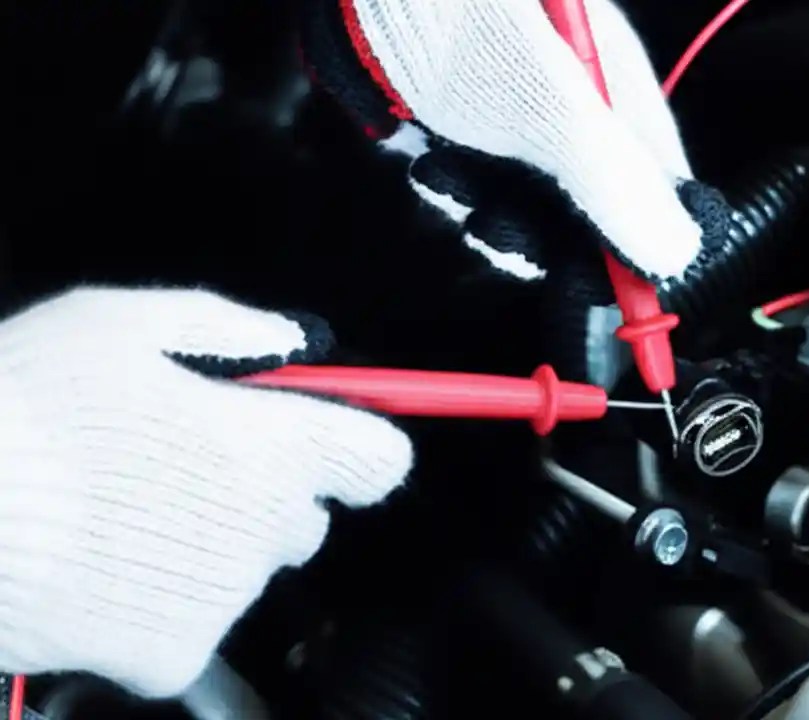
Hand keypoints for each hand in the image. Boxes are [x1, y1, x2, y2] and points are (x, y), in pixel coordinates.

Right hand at [0, 288, 412, 697]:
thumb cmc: (32, 405)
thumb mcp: (122, 324)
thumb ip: (227, 329)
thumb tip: (292, 342)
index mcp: (277, 446)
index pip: (379, 460)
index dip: (353, 443)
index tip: (322, 434)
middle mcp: (268, 527)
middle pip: (304, 516)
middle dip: (263, 492)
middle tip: (180, 468)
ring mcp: (225, 598)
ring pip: (244, 568)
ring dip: (207, 544)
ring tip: (119, 514)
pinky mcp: (176, 655)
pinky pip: (192, 621)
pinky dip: (159, 600)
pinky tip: (102, 565)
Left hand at [300, 0, 728, 281]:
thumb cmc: (466, 14)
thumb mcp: (550, 108)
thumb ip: (616, 182)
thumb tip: (678, 254)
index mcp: (621, 93)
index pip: (662, 189)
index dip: (642, 243)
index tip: (609, 283)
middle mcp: (581, 109)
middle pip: (595, 211)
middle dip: (548, 237)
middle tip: (501, 227)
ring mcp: (522, 121)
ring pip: (532, 209)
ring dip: (491, 214)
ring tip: (451, 178)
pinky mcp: (469, 130)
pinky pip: (481, 189)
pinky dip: (455, 190)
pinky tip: (432, 164)